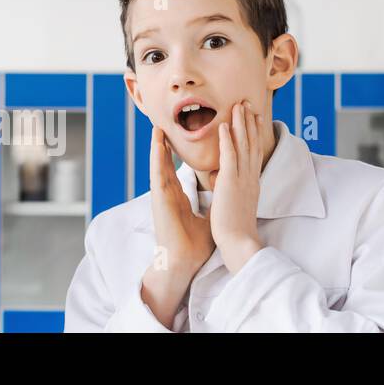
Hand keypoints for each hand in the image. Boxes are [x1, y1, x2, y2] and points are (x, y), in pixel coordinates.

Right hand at [141, 126, 214, 327]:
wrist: (184, 260)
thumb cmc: (195, 244)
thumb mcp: (209, 216)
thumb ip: (214, 201)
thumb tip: (226, 192)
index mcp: (179, 197)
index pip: (179, 170)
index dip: (180, 153)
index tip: (180, 138)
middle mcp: (169, 194)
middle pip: (167, 163)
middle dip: (167, 143)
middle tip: (167, 124)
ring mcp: (163, 195)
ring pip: (159, 165)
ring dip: (158, 145)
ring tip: (157, 127)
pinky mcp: (160, 199)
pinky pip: (158, 173)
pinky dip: (157, 157)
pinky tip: (158, 143)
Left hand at [210, 102, 266, 273]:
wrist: (240, 243)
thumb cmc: (236, 230)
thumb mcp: (238, 205)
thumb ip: (234, 191)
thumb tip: (227, 183)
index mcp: (252, 182)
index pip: (254, 152)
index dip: (254, 133)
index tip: (253, 116)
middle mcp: (250, 177)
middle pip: (252, 143)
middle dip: (249, 121)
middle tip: (247, 102)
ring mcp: (242, 179)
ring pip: (242, 145)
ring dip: (239, 123)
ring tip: (237, 105)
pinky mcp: (230, 183)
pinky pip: (229, 156)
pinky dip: (226, 140)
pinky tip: (222, 125)